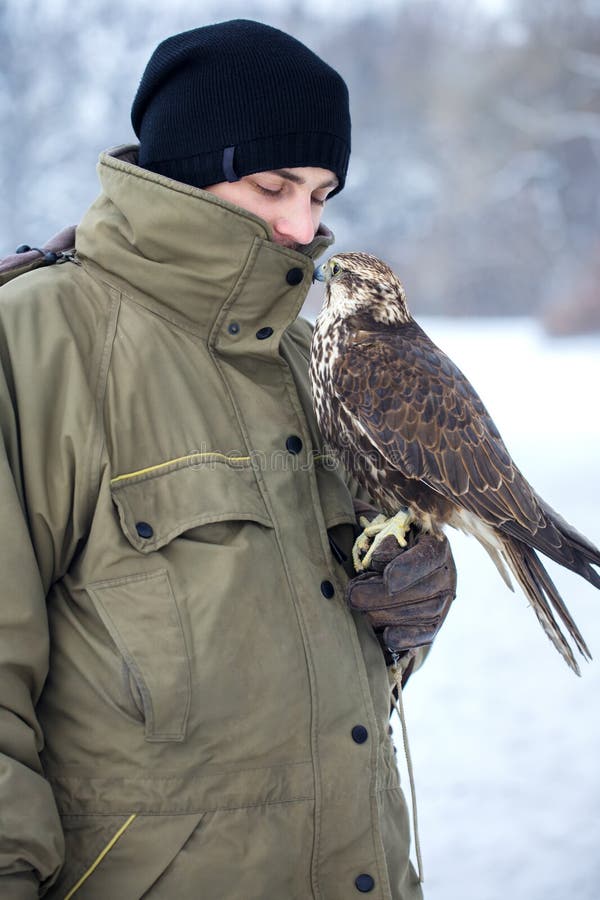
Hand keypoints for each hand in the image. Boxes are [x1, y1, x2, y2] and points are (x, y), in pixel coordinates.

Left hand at [347, 502, 456, 674]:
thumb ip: (381, 538)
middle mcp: (446, 571)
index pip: (426, 556)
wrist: (391, 562)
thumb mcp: (382, 529)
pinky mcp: (435, 623)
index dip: (408, 569)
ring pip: (420, 613)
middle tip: (352, 595)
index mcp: (433, 541)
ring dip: (386, 614)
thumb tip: (378, 558)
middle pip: (420, 590)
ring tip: (360, 610)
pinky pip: (425, 634)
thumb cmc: (382, 541)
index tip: (386, 579)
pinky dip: (406, 637)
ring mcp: (443, 600)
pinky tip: (387, 636)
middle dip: (381, 595)